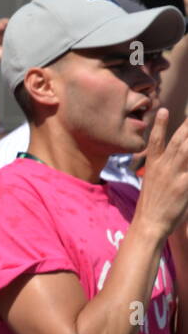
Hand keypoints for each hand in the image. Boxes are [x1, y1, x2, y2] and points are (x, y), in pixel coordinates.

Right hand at [134, 107, 187, 235]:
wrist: (149, 223)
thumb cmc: (152, 205)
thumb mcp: (151, 183)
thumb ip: (162, 170)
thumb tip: (167, 160)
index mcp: (153, 166)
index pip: (156, 140)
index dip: (160, 125)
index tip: (164, 110)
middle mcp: (163, 167)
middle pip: (178, 141)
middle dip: (186, 126)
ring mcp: (175, 176)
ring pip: (186, 150)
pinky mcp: (185, 187)